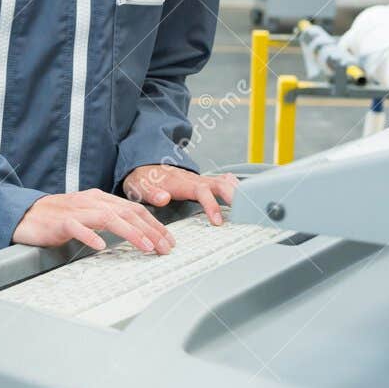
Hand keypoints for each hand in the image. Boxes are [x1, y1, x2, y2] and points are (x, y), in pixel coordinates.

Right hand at [12, 189, 174, 253]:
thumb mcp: (88, 215)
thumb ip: (109, 219)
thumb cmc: (57, 218)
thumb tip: (136, 231)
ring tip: (145, 246)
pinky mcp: (61, 222)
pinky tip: (101, 246)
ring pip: (108, 218)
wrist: (26, 214)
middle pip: (127, 212)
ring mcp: (76, 211)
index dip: (154, 224)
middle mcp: (91, 201)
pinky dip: (90, 236)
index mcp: (100, 199)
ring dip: (130, 232)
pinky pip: (78, 228)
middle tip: (165, 247)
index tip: (168, 240)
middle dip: (150, 230)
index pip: (134, 209)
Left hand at [123, 165, 238, 226]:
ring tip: (249, 208)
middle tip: (243, 214)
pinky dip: (235, 186)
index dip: (212, 205)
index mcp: (181, 183)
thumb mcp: (139, 186)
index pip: (202, 192)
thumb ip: (151, 192)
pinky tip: (242, 195)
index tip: (218, 221)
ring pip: (225, 182)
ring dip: (238, 192)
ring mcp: (201, 180)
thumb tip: (163, 198)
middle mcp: (194, 179)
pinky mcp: (204, 182)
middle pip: (220, 184)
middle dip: (234, 197)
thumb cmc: (144, 179)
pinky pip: (224, 181)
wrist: (144, 166)